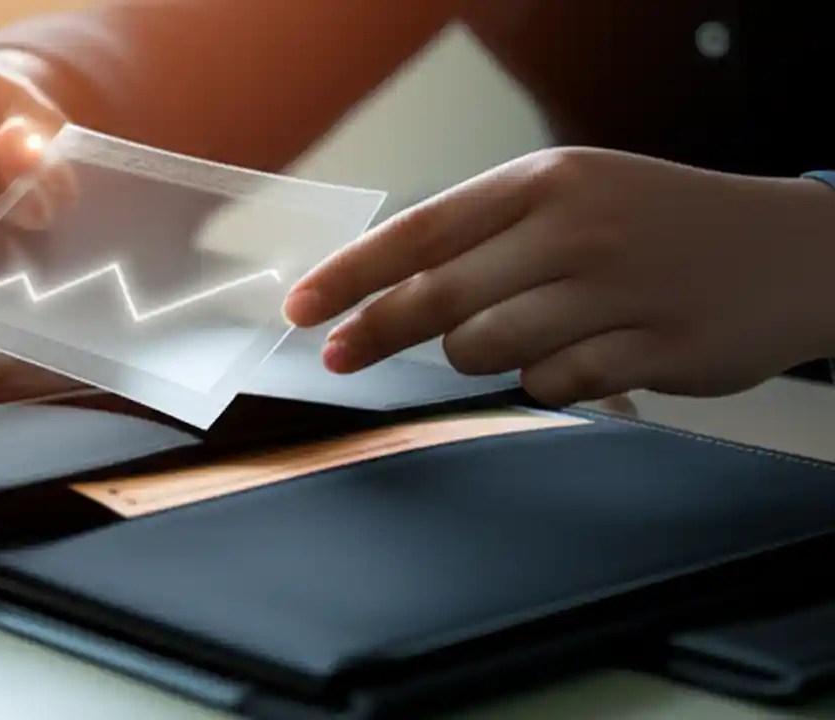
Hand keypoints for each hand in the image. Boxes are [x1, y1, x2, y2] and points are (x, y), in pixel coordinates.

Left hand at [283, 147, 834, 405]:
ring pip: (488, 350)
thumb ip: (488, 237)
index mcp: (547, 183)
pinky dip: (547, 381)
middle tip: (337, 356)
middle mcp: (576, 230)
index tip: (302, 308)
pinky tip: (579, 356)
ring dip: (476, 357)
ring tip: (514, 336)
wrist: (791, 251)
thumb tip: (386, 288)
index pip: (422, 230)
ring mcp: (618, 292)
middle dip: (375, 332)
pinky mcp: (653, 350)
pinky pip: (554, 385)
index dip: (351, 275)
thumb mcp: (576, 197)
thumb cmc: (659, 223)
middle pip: (439, 296)